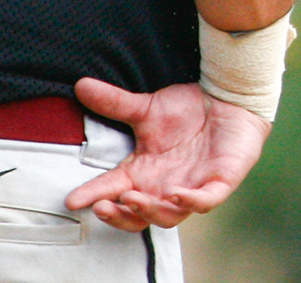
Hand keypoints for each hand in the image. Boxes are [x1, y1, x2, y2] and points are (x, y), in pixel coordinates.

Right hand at [64, 78, 271, 231]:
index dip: (93, 196)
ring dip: (149, 211)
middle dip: (119, 215)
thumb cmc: (188, 109)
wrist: (228, 99)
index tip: (71, 201)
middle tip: (103, 206)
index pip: (113, 190)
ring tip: (132, 198)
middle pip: (137, 215)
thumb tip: (82, 85)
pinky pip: (206, 201)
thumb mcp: (148, 108)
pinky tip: (177, 195)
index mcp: (144, 172)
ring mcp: (192, 188)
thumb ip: (115, 103)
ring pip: (168, 216)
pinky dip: (192, 202)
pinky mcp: (220, 183)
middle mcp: (164, 187)